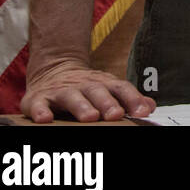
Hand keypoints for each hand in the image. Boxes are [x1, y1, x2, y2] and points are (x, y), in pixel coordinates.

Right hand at [20, 59, 155, 122]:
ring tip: (90, 117)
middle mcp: (83, 85)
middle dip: (108, 103)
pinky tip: (45, 119)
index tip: (143, 112)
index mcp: (103, 84)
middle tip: (116, 114)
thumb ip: (129, 99)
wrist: (53, 70)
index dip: (133, 99)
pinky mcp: (38, 99)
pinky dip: (40, 111)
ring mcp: (60, 91)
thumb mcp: (108, 90)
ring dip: (81, 107)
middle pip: (97, 91)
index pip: (121, 88)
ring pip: (71, 97)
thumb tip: (150, 107)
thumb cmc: (86, 88)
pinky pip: (38, 105)